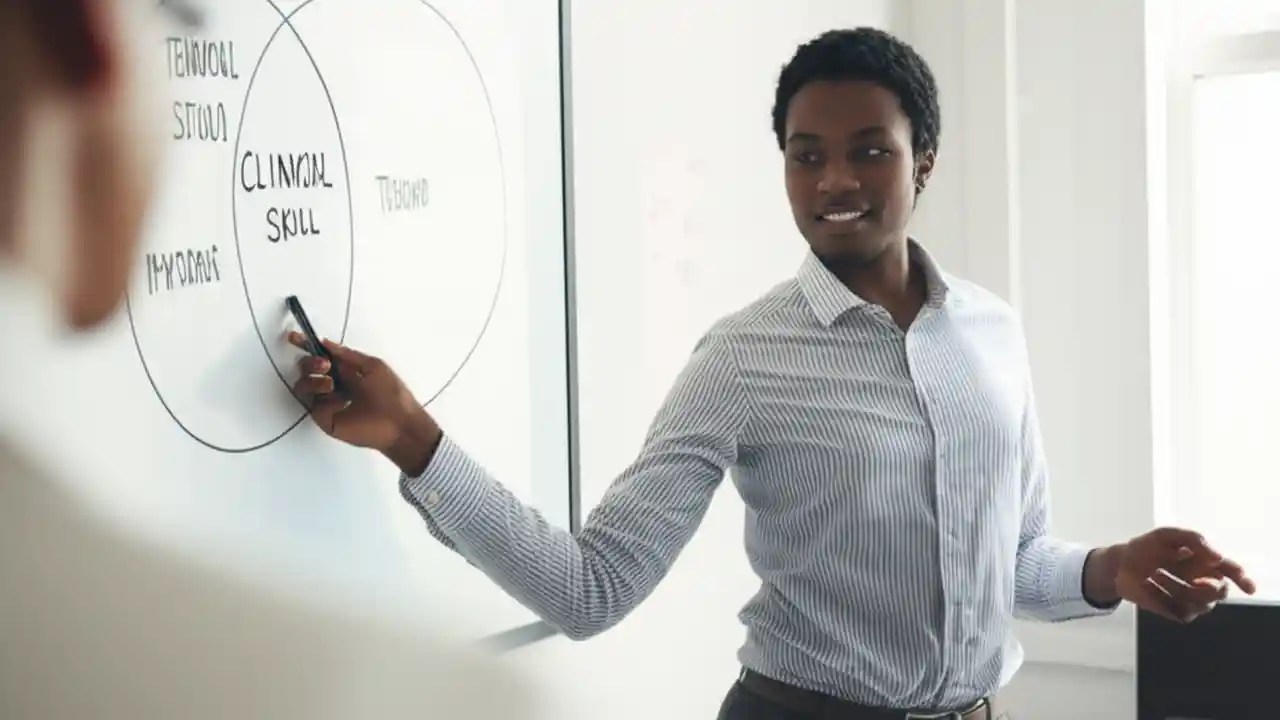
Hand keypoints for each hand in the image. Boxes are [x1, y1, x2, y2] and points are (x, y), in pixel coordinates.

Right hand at [288, 333, 442, 473]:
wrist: (399, 423)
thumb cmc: (391, 393)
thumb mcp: (372, 366)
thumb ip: (347, 354)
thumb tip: (325, 342)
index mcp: (346, 371)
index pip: (321, 357)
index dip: (306, 346)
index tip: (293, 337)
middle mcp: (334, 385)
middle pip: (307, 369)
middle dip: (310, 362)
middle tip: (325, 365)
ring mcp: (328, 402)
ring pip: (303, 385)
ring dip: (312, 379)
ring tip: (330, 383)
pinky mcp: (325, 418)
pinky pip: (312, 404)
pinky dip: (322, 398)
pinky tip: (339, 401)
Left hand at [1111, 527, 1255, 622]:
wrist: (1120, 565)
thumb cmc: (1146, 547)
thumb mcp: (1166, 535)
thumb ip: (1194, 540)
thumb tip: (1218, 557)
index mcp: (1206, 562)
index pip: (1232, 571)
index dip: (1242, 580)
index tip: (1247, 587)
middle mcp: (1204, 581)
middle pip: (1220, 592)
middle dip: (1207, 587)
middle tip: (1189, 577)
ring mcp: (1192, 599)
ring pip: (1202, 604)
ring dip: (1176, 588)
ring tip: (1155, 574)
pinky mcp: (1178, 612)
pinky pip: (1182, 612)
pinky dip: (1164, 599)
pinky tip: (1149, 587)